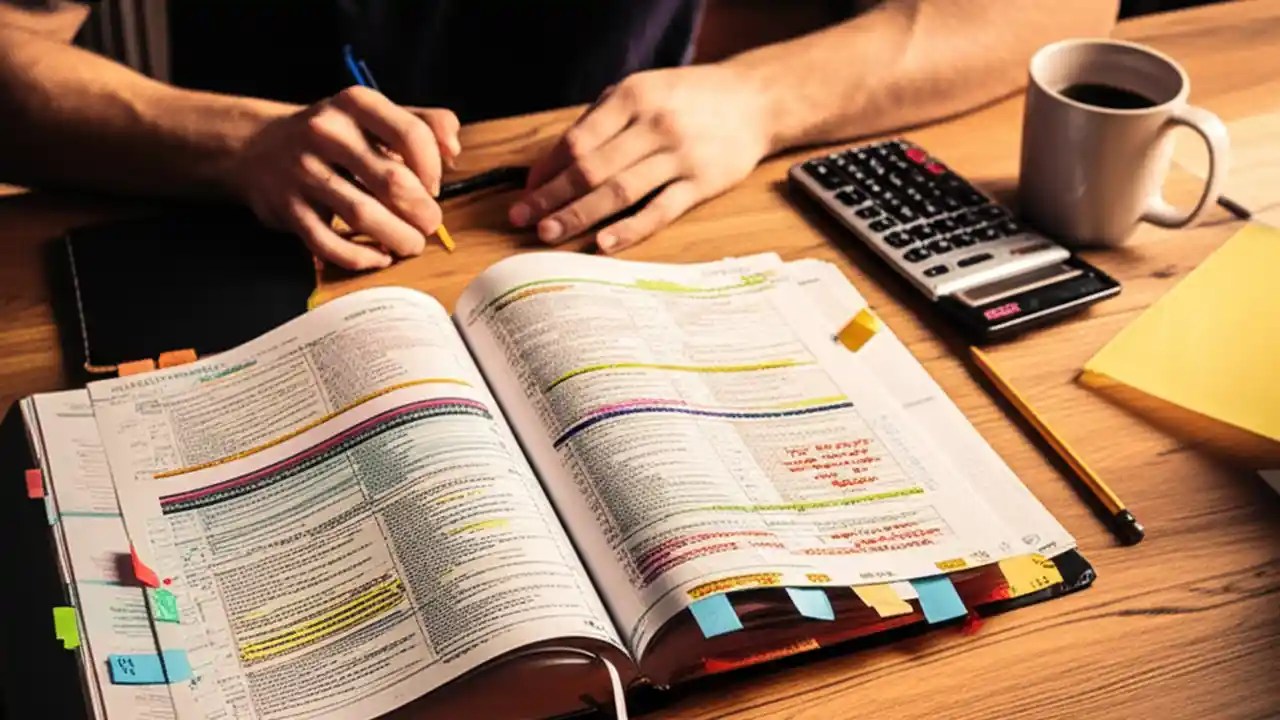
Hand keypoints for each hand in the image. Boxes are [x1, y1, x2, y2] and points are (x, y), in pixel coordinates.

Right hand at [230, 86, 460, 269]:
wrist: (255, 147)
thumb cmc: (332, 136)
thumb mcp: (372, 116)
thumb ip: (422, 123)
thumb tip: (454, 149)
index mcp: (355, 104)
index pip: (411, 134)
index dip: (433, 167)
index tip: (434, 186)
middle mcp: (326, 132)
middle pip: (391, 181)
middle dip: (421, 211)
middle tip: (430, 223)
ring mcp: (303, 171)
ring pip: (362, 215)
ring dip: (397, 237)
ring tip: (412, 244)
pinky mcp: (287, 208)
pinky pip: (328, 242)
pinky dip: (360, 257)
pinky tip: (379, 257)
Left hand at [508, 64, 771, 252]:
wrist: (754, 100)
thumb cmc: (687, 97)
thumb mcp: (641, 91)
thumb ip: (597, 122)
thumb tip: (549, 167)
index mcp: (632, 97)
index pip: (577, 140)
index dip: (546, 170)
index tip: (525, 194)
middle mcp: (654, 125)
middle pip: (591, 169)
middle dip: (552, 197)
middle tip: (523, 221)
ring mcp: (679, 156)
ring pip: (619, 192)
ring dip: (580, 215)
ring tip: (550, 233)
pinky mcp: (702, 184)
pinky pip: (660, 211)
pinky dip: (629, 230)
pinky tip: (603, 245)